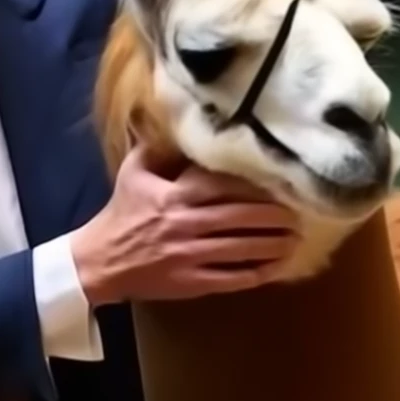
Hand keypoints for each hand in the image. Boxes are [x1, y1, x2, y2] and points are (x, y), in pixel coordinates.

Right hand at [71, 143, 300, 305]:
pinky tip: (276, 269)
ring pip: (242, 249)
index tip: (278, 184)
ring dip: (273, 245)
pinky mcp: (192, 282)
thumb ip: (155, 146)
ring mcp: (190, 256)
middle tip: (299, 215)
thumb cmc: (120, 213)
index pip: (222, 186)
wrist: (100, 261)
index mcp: (174, 195)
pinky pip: (231, 278)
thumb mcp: (132, 172)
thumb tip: (176, 118)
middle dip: (274, 217)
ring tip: (295, 240)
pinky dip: (257, 273)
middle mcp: (186, 224)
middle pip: (240, 217)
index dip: (253, 186)